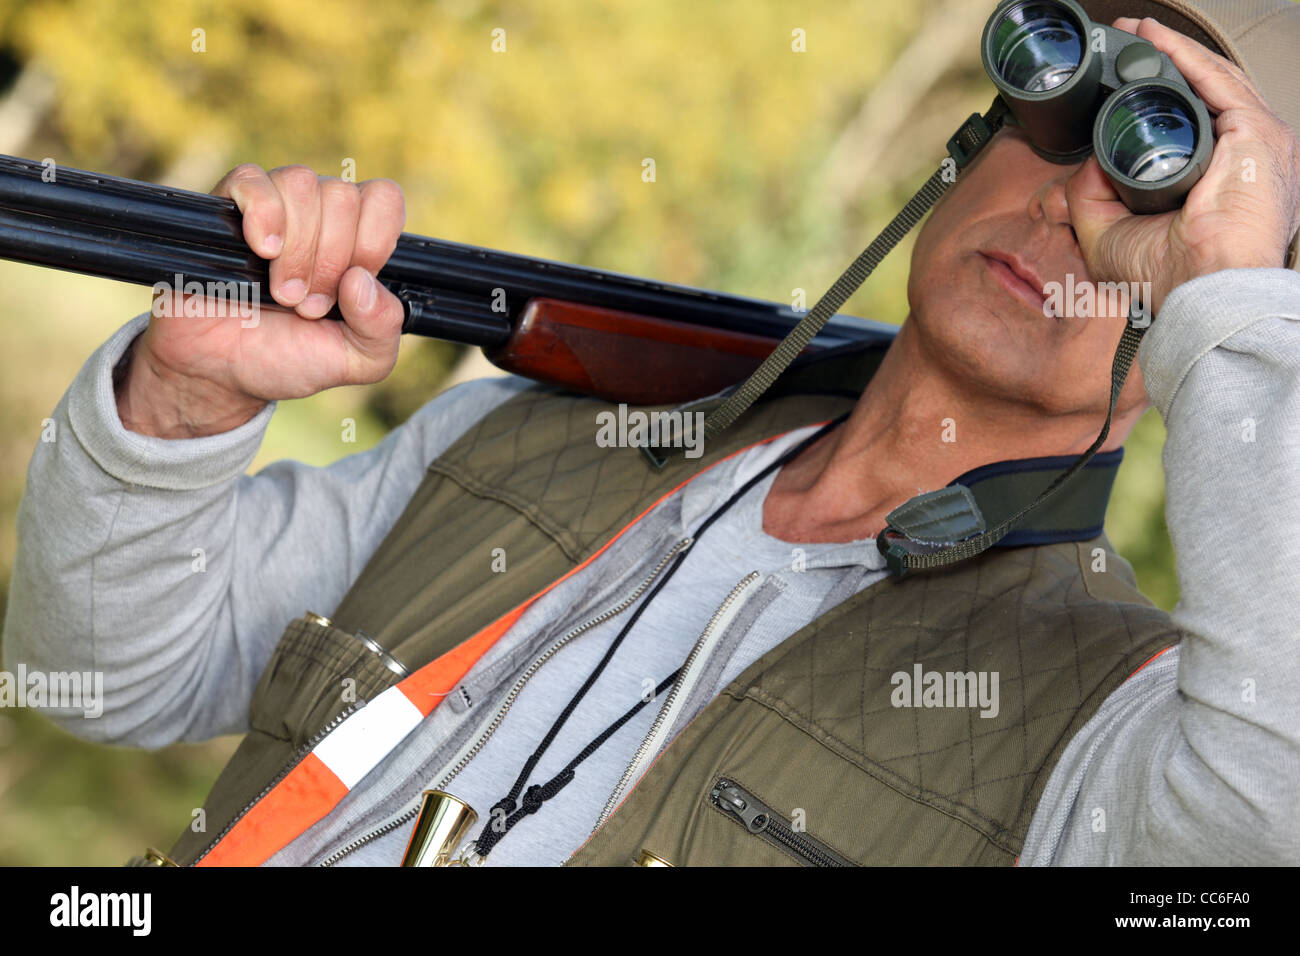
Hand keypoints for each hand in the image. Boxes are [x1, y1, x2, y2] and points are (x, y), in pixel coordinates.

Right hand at [116, 164, 406, 436]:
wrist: (222, 372)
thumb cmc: (290, 358)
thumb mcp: (357, 360)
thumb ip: (382, 328)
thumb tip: (362, 279)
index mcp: (356, 239)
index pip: (383, 199)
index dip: (371, 242)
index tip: (345, 289)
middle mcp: (318, 214)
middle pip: (342, 196)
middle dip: (328, 261)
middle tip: (305, 305)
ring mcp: (272, 206)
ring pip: (302, 183)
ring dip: (296, 248)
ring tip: (281, 293)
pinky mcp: (224, 207)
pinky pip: (251, 180)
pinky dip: (263, 215)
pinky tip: (261, 250)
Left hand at [1064, 17, 1299, 316]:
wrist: (1204, 289)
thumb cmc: (1173, 277)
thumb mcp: (1107, 234)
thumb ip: (1089, 195)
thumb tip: (1081, 161)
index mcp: (1214, 181)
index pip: (1187, 125)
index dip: (1155, 97)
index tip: (1118, 79)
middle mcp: (1239, 158)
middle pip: (1201, 94)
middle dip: (1162, 63)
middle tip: (1126, 41)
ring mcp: (1254, 143)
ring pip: (1211, 81)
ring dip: (1171, 52)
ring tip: (1136, 32)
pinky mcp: (1258, 134)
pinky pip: (1218, 82)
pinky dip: (1186, 57)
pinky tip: (1157, 41)